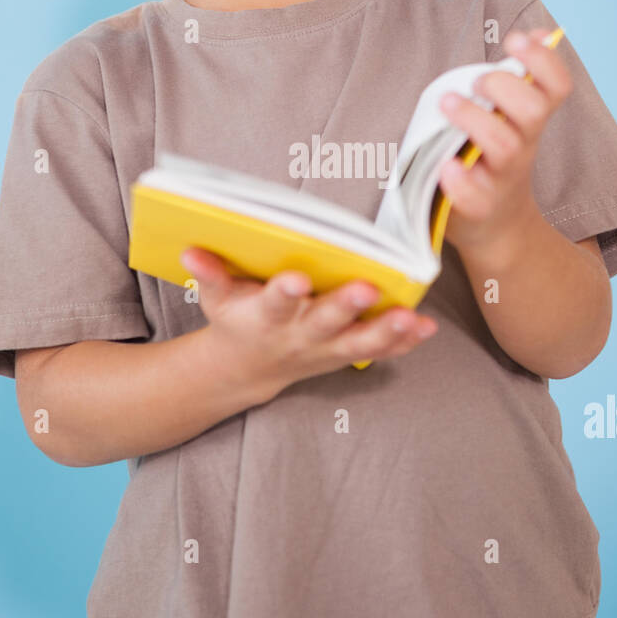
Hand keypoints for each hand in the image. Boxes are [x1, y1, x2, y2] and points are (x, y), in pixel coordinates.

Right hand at [179, 247, 437, 393]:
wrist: (249, 369)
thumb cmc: (237, 320)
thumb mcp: (217, 299)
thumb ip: (210, 273)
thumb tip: (190, 249)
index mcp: (266, 318)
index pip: (275, 304)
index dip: (284, 293)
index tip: (296, 278)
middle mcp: (299, 336)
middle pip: (325, 323)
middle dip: (345, 306)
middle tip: (367, 288)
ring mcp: (327, 348)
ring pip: (360, 342)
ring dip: (386, 331)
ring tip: (411, 317)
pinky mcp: (347, 353)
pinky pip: (380, 352)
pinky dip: (403, 343)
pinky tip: (426, 328)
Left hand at [437, 27, 571, 254]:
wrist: (496, 226)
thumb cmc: (495, 157)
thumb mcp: (513, 117)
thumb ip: (521, 77)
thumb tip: (541, 33)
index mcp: (531, 121)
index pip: (556, 86)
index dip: (542, 60)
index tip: (515, 41)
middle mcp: (523, 146)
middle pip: (531, 111)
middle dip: (504, 86)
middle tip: (476, 82)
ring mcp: (502, 177)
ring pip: (504, 146)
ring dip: (475, 120)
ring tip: (446, 103)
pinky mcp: (479, 205)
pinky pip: (474, 195)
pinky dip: (461, 180)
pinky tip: (447, 165)